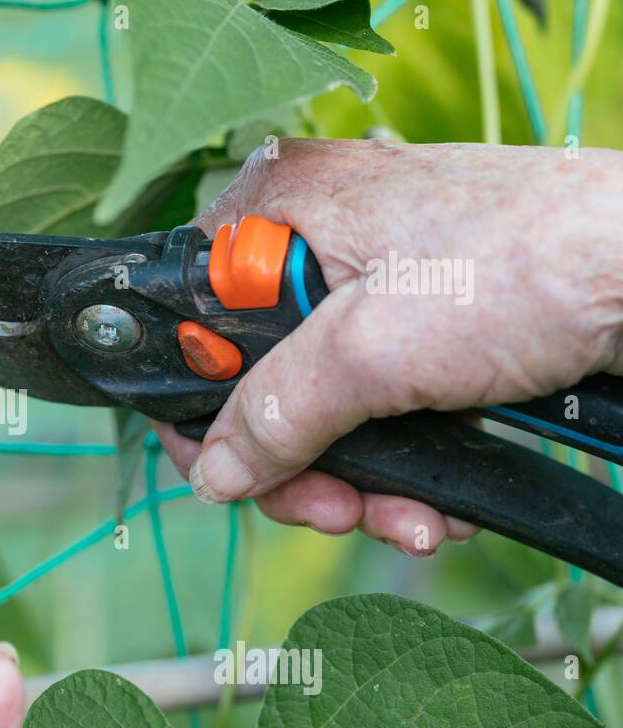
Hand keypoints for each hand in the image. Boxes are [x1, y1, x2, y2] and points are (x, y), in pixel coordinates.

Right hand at [156, 139, 622, 554]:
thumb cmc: (532, 266)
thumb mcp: (373, 350)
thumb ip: (274, 413)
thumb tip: (211, 469)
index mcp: (283, 209)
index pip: (194, 318)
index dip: (202, 405)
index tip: (231, 469)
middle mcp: (322, 243)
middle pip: (258, 379)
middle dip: (298, 464)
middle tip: (335, 510)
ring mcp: (380, 288)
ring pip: (324, 409)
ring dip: (361, 483)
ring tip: (410, 518)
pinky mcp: (432, 329)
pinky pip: (382, 410)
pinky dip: (406, 466)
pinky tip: (443, 500)